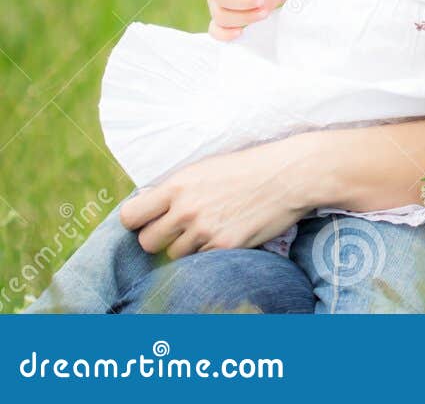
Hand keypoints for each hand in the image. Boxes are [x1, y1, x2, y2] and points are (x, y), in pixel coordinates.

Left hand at [120, 137, 311, 256]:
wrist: (292, 174)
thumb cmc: (251, 167)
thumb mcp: (207, 168)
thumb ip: (178, 189)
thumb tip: (153, 208)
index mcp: (178, 185)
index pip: (130, 216)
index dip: (137, 222)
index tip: (149, 221)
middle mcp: (186, 209)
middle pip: (148, 242)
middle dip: (160, 239)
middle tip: (179, 231)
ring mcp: (205, 230)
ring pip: (175, 254)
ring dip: (187, 247)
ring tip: (209, 230)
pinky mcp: (225, 246)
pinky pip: (203, 259)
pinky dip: (212, 252)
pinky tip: (228, 234)